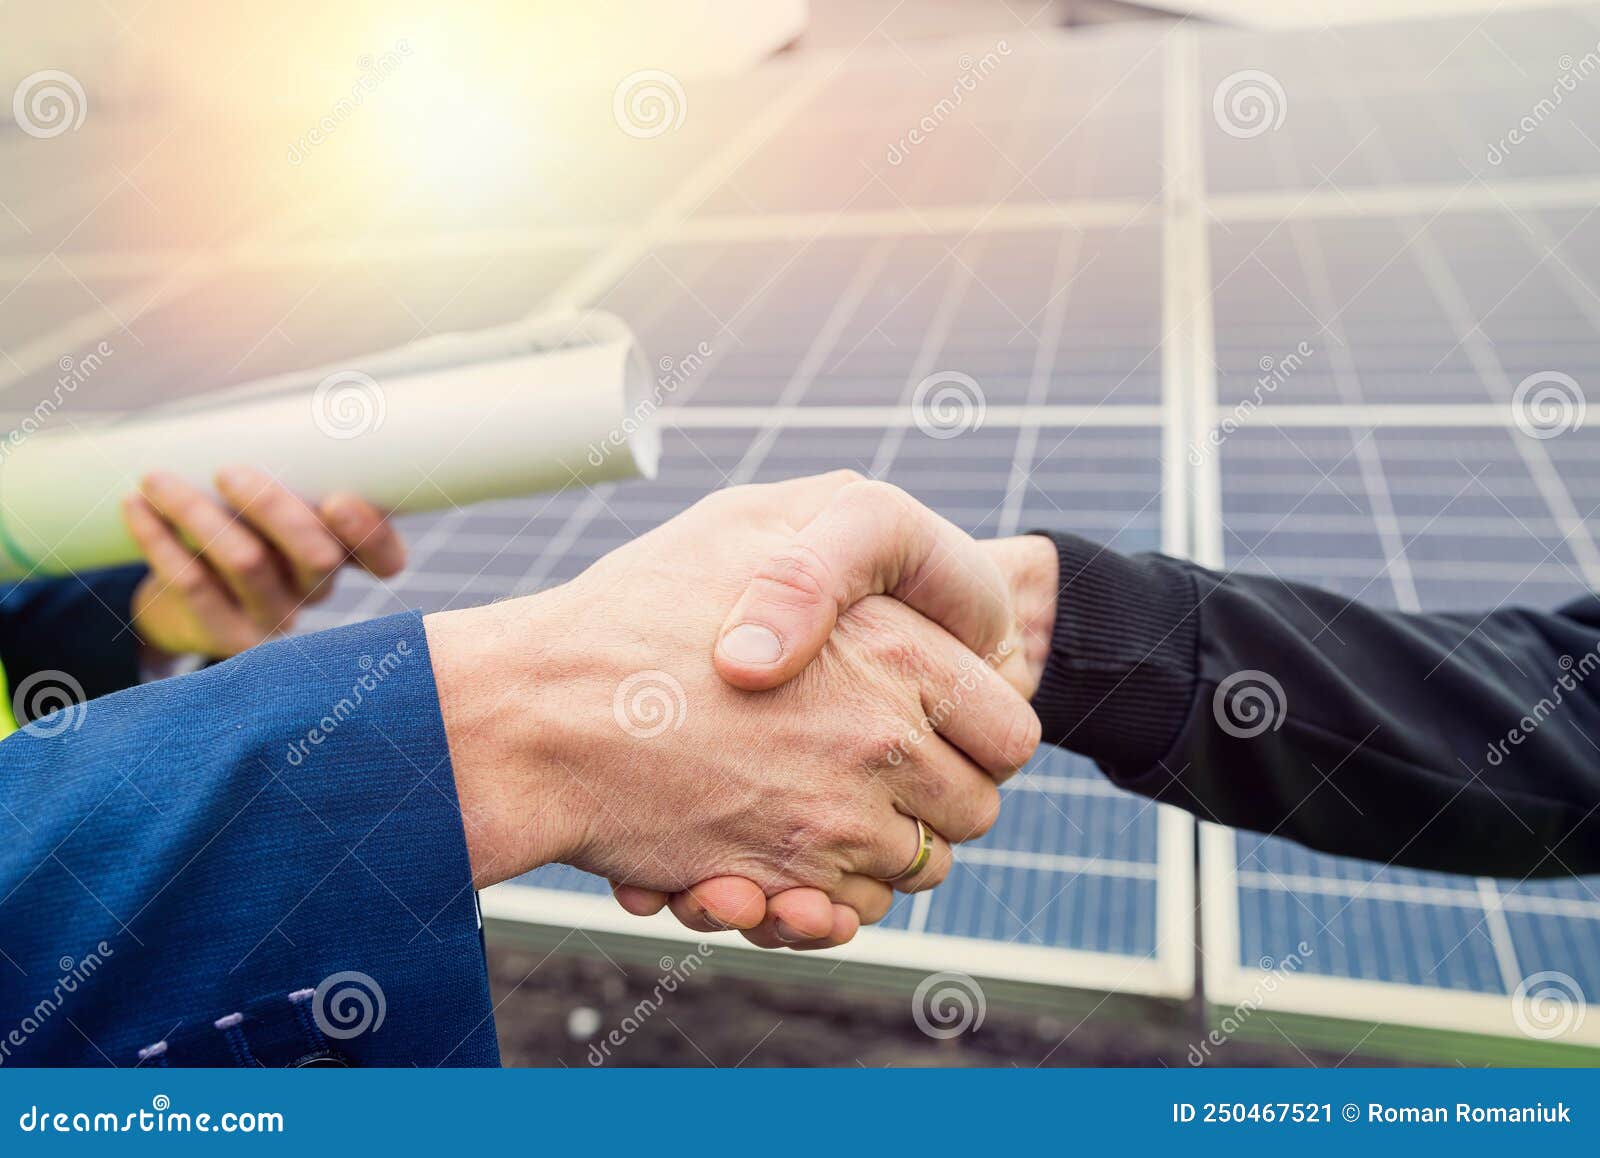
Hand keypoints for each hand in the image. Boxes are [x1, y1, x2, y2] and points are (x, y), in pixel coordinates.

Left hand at [124, 466, 406, 659]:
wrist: (185, 603)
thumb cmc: (238, 527)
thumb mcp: (270, 498)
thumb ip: (288, 463)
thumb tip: (285, 396)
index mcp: (342, 555)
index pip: (385, 558)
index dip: (370, 534)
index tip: (338, 498)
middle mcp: (316, 591)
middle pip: (315, 558)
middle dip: (274, 510)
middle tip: (229, 473)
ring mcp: (275, 620)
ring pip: (246, 564)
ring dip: (197, 513)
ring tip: (156, 479)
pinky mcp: (225, 638)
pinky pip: (191, 584)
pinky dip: (158, 540)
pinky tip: (137, 506)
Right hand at [617, 530, 1060, 948]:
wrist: (535, 711)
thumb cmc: (638, 609)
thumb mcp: (756, 519)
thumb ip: (848, 538)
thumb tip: (915, 576)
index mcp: (896, 648)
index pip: (1007, 730)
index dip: (979, 734)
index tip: (942, 730)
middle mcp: (883, 738)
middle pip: (974, 809)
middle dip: (938, 798)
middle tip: (881, 771)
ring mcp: (837, 819)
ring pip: (919, 868)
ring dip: (883, 851)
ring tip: (821, 805)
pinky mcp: (785, 881)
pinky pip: (852, 913)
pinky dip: (830, 899)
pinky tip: (785, 853)